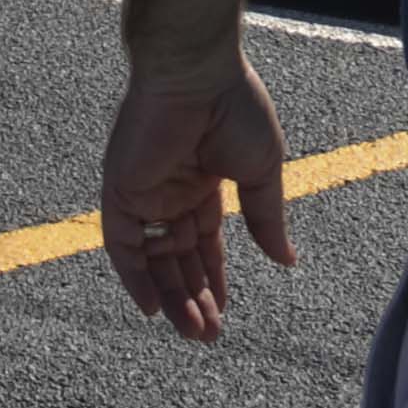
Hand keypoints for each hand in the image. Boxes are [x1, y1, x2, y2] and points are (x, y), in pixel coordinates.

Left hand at [99, 51, 292, 342]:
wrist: (197, 71)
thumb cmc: (235, 107)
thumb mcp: (261, 171)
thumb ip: (267, 218)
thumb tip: (287, 261)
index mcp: (202, 179)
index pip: (203, 241)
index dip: (213, 276)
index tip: (224, 312)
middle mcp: (169, 188)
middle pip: (178, 256)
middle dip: (193, 297)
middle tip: (208, 336)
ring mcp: (144, 188)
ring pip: (152, 257)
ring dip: (170, 296)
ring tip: (194, 332)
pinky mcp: (120, 186)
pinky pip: (121, 241)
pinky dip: (133, 275)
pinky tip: (152, 308)